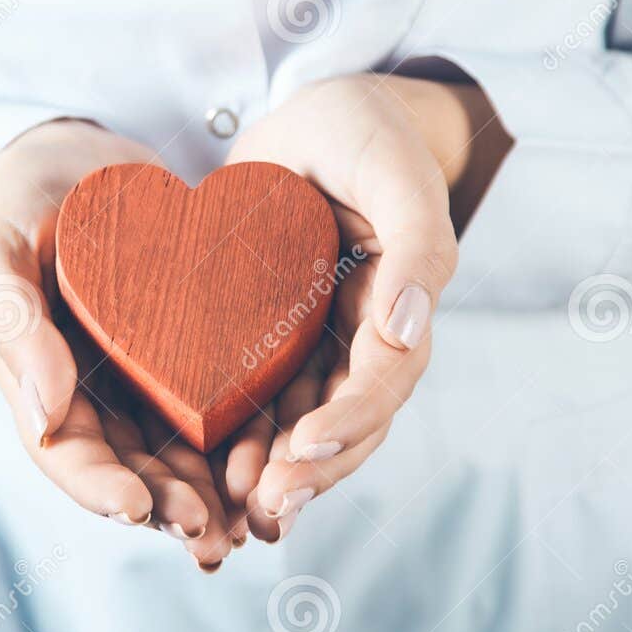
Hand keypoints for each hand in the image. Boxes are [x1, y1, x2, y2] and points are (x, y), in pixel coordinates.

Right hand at [0, 118, 238, 568]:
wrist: (84, 153)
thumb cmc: (23, 195)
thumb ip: (10, 323)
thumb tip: (42, 418)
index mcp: (36, 378)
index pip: (63, 451)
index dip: (96, 487)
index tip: (136, 509)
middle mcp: (90, 392)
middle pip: (129, 467)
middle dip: (168, 507)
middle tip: (211, 534)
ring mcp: (141, 375)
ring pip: (179, 450)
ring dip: (210, 493)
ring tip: (250, 522)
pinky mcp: (191, 350)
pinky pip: (219, 401)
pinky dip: (244, 437)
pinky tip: (278, 459)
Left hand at [214, 74, 509, 538]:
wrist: (316, 119)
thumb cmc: (362, 131)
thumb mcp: (393, 170)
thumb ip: (418, 243)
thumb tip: (413, 327)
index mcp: (404, 301)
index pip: (386, 376)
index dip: (352, 417)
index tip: (307, 447)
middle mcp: (366, 334)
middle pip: (351, 421)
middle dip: (314, 470)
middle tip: (267, 506)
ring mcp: (321, 342)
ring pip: (307, 426)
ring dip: (278, 474)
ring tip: (240, 513)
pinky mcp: (274, 339)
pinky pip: (265, 402)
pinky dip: (245, 442)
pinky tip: (212, 476)